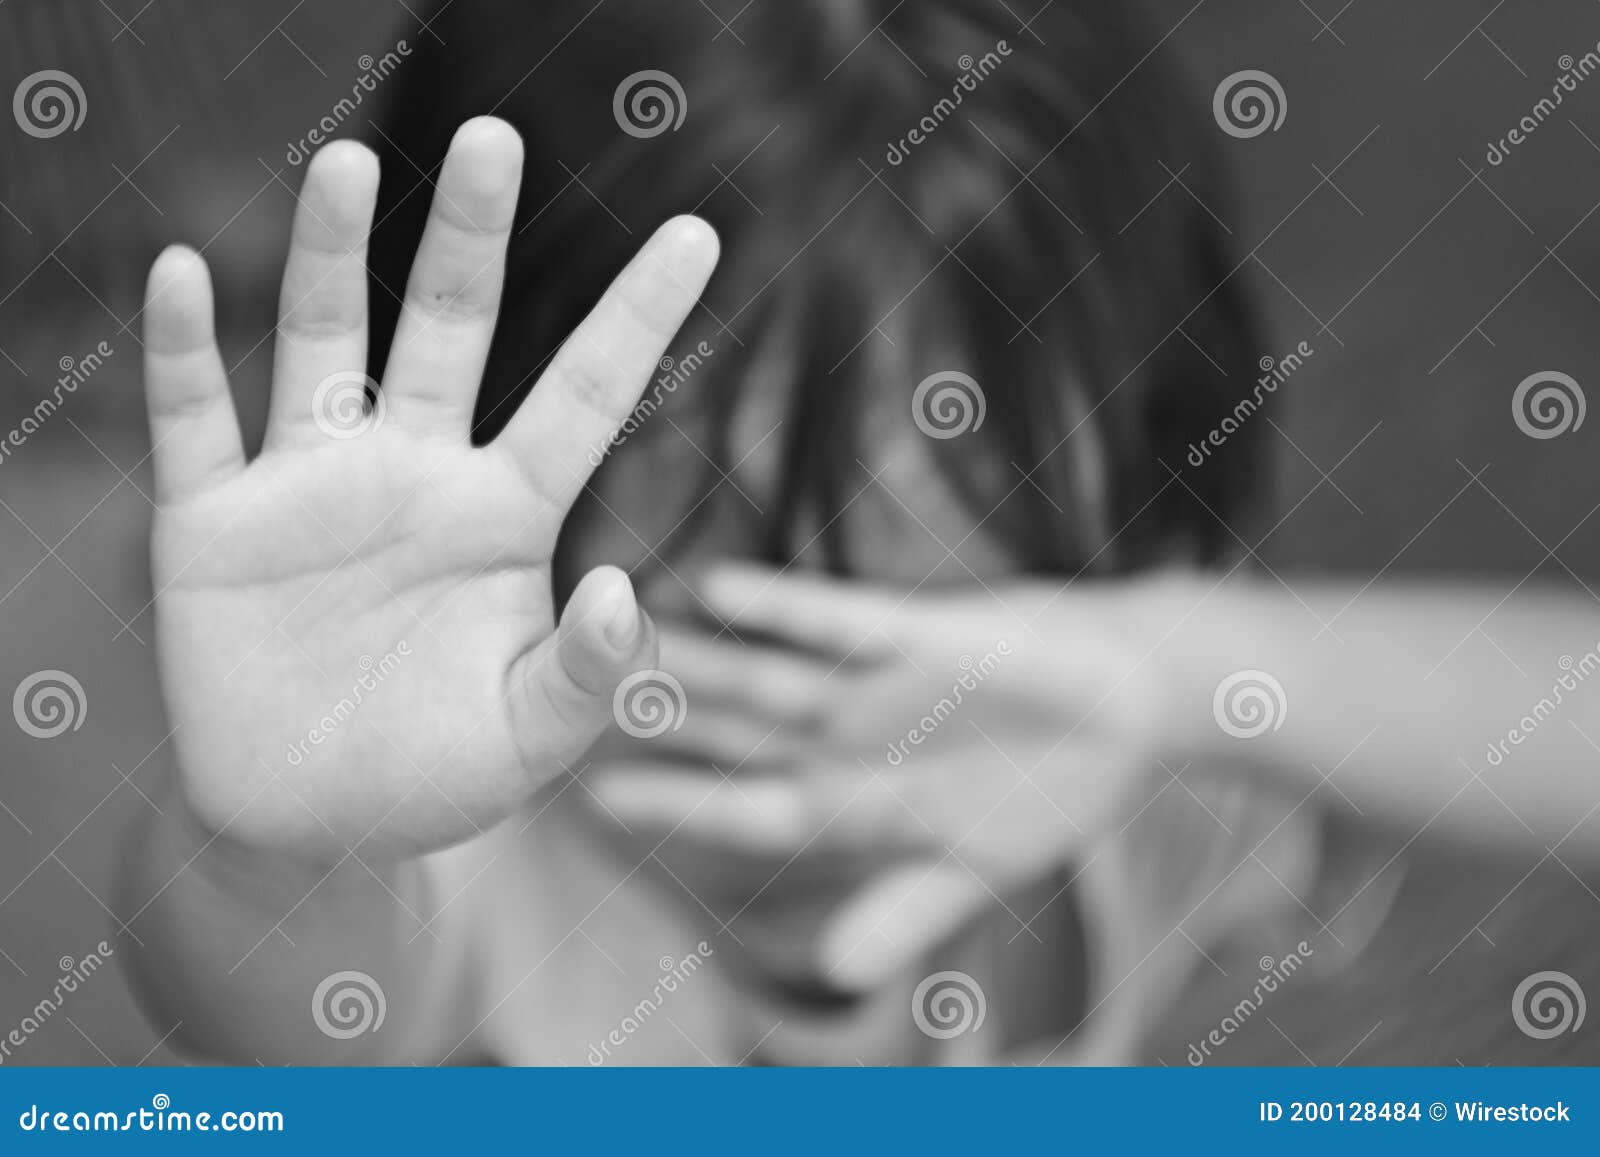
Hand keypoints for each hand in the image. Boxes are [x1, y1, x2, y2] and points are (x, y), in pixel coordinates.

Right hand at [143, 118, 717, 860]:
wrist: (310, 823)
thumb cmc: (437, 776)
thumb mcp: (530, 740)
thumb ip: (586, 676)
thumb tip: (626, 593)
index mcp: (506, 515)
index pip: (585, 393)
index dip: (639, 316)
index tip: (700, 234)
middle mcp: (415, 474)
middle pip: (449, 329)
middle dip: (468, 237)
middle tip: (493, 138)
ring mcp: (312, 486)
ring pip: (322, 341)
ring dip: (329, 254)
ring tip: (346, 165)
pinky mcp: (213, 524)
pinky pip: (195, 420)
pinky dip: (184, 352)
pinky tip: (183, 274)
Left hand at [585, 562, 1167, 987]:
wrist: (1128, 706)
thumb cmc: (1046, 791)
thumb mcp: (981, 866)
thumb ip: (909, 912)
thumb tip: (840, 978)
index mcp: (855, 803)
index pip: (745, 807)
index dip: (675, 803)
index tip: (596, 798)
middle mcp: (846, 740)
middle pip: (733, 733)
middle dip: (660, 720)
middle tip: (570, 699)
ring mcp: (876, 685)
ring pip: (767, 673)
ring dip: (697, 658)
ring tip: (618, 633)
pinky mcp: (919, 631)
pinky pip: (837, 620)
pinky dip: (782, 607)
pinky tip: (716, 587)